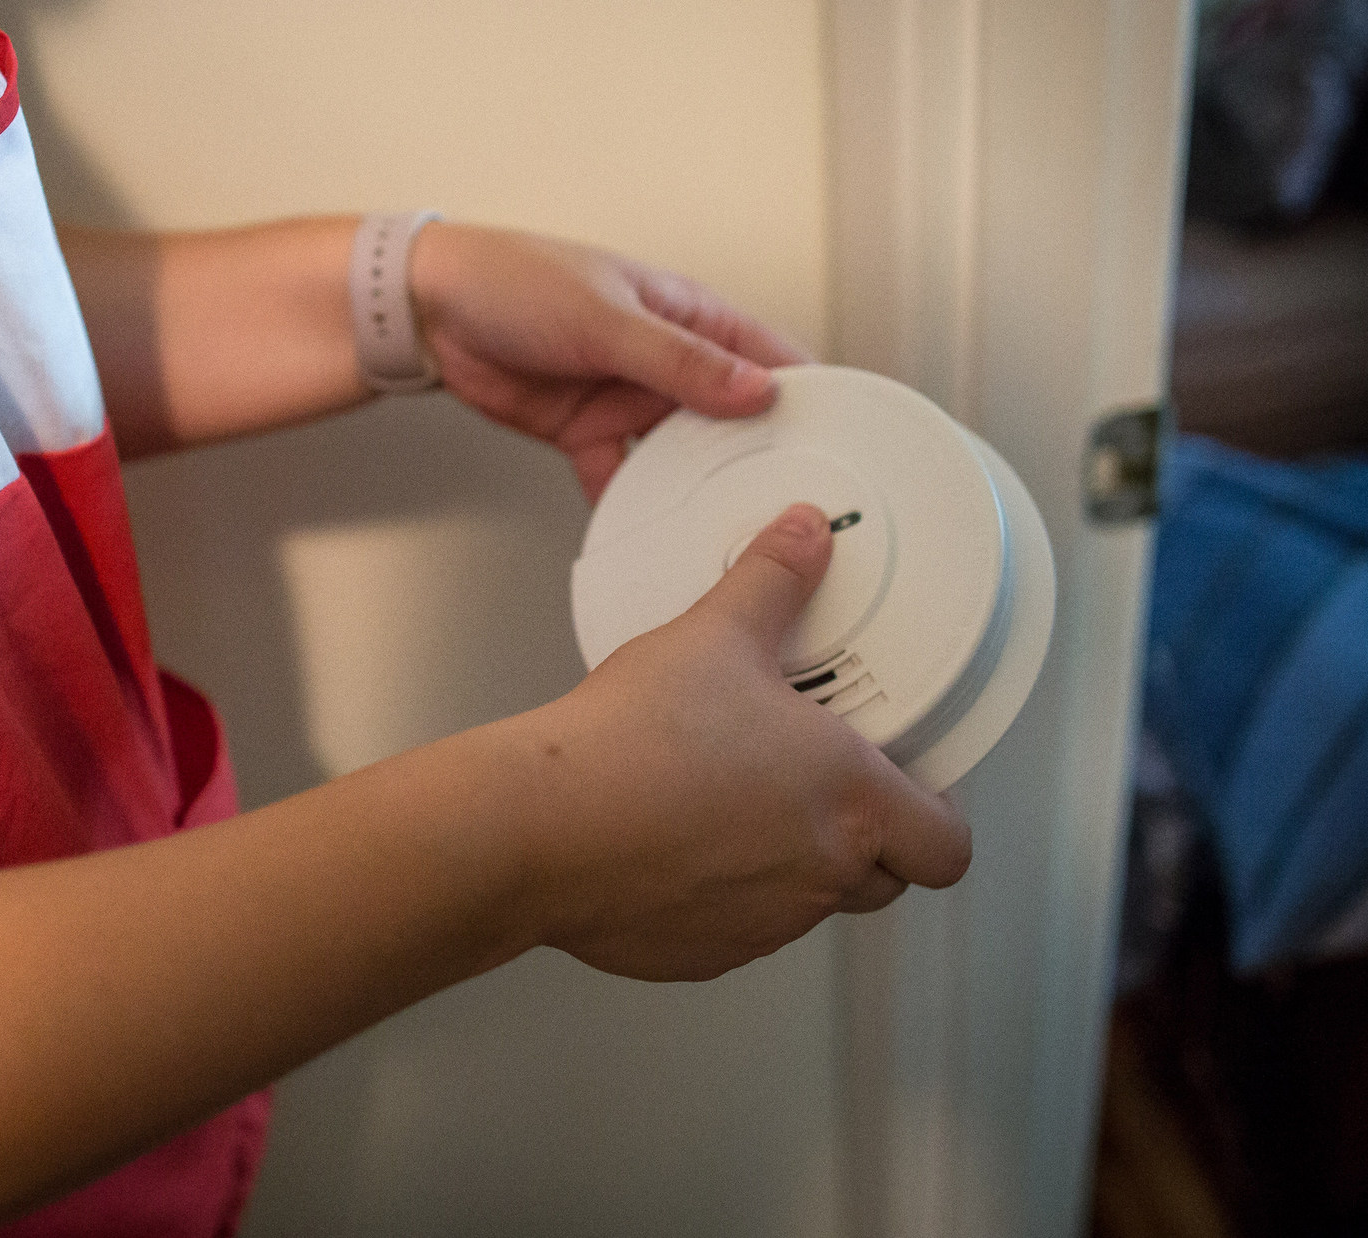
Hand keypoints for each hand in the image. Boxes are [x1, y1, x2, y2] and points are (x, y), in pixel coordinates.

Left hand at [408, 223, 807, 501]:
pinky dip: (633, 507)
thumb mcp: (607, 316)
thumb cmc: (516, 278)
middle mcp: (668, 363)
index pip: (770, 358)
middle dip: (759, 460)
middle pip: (732, 419)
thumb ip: (678, 360)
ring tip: (725, 534)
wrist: (431, 308)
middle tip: (788, 509)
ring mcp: (629, 400)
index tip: (845, 441)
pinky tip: (648, 538)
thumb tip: (754, 390)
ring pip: (680, 457)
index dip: (809, 397)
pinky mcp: (588, 432)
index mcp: (690, 317)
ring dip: (697, 491)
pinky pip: (621, 478)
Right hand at [500, 505, 971, 981]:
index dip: (939, 815)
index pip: (948, 844)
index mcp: (851, 800)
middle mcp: (820, 874)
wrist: (542, 824)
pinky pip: (734, 927)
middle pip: (884, 879)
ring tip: (729, 803)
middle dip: (864, 839)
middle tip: (816, 783)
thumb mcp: (713, 635)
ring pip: (805, 903)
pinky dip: (718, 894)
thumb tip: (803, 534)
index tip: (911, 782)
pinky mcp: (702, 955)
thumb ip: (772, 580)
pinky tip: (672, 843)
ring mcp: (763, 925)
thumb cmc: (634, 741)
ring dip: (788, 864)